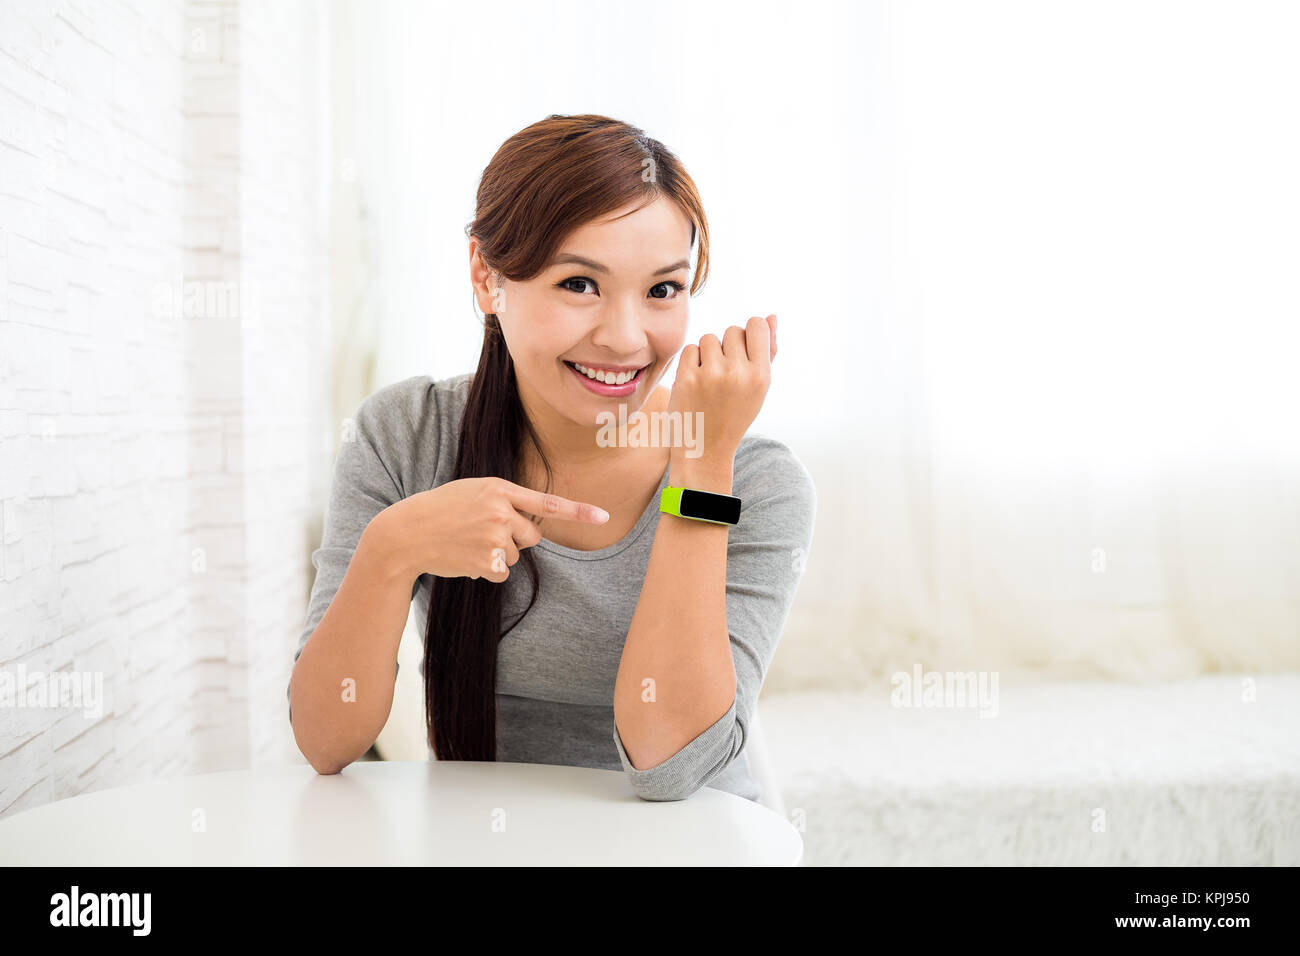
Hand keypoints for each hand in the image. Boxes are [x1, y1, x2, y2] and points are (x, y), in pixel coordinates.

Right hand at [371, 477, 609, 583]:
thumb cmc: (440, 510)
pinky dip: (487, 570)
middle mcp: (500, 511)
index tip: (604, 517)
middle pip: (532, 537)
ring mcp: (494, 537)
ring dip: (497, 555)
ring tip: (467, 543)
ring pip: (516, 556)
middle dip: (516, 539)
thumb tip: (528, 525)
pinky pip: (502, 573)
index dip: (579, 511)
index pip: (547, 502)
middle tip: (485, 533)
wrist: (406, 533)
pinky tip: (465, 557)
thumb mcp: (472, 491)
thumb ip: (503, 500)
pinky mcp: (486, 561)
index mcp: (498, 488)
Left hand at [667, 313, 776, 466]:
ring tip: (710, 379)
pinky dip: (691, 362)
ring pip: (709, 338)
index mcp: (761, 375)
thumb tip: (772, 315)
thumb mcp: (759, 388)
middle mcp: (738, 373)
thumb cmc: (734, 415)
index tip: (744, 350)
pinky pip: (690, 349)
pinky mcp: (686, 378)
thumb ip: (768, 351)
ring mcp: (711, 375)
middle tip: (725, 374)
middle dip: (728, 347)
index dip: (749, 332)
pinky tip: (695, 382)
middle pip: (732, 331)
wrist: (706, 450)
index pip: (757, 325)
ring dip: (708, 353)